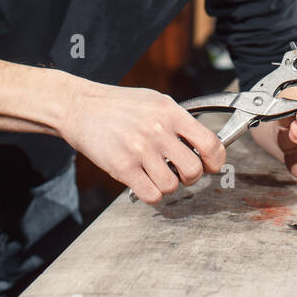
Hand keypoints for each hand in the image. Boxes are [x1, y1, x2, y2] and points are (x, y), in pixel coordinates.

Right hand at [55, 81, 225, 204]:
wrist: (81, 107)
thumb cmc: (119, 105)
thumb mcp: (155, 101)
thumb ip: (179, 120)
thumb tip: (204, 143)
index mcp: (170, 112)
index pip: (210, 143)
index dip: (216, 160)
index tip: (211, 164)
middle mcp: (158, 130)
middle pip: (193, 170)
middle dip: (190, 177)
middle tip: (180, 172)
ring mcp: (140, 149)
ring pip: (172, 186)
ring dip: (168, 186)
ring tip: (157, 175)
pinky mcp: (122, 166)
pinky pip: (151, 194)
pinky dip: (152, 194)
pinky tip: (145, 183)